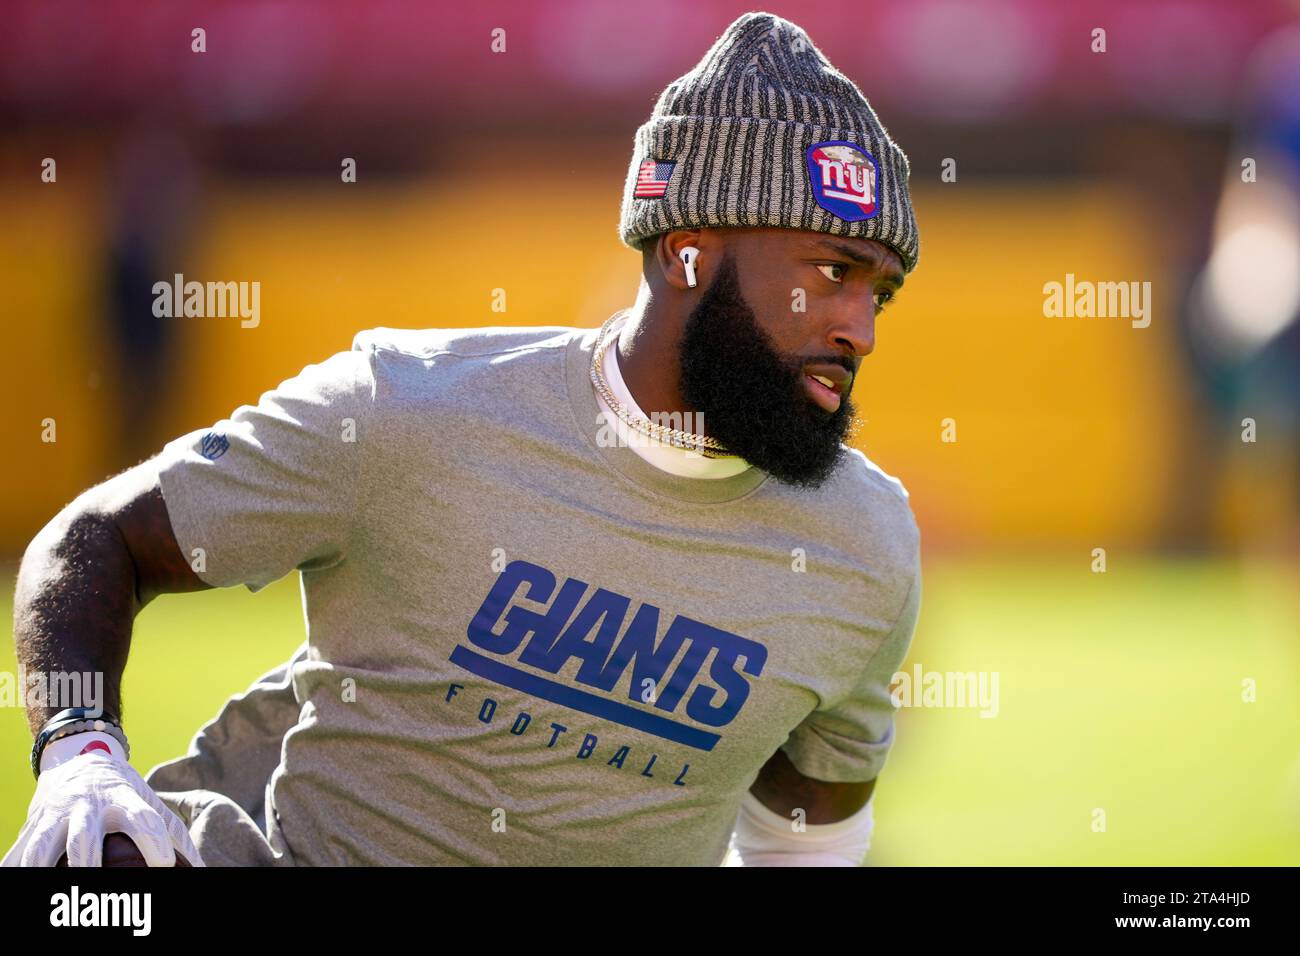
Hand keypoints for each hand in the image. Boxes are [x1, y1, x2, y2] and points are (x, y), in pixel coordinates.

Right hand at [1, 751, 203, 866]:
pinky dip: (15, 866)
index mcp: (124, 800)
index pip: (143, 820)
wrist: (81, 759)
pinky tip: (15, 878)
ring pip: (44, 845)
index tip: (165, 865)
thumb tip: (201, 870)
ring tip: (49, 887)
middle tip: (94, 882)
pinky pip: (19, 850)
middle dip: (87, 861)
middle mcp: (89, 807)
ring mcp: (58, 815)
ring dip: (42, 867)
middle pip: (85, 836)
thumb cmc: (123, 792)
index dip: (154, 842)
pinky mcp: (35, 824)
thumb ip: (176, 835)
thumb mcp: (151, 803)